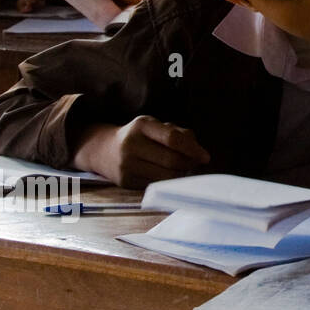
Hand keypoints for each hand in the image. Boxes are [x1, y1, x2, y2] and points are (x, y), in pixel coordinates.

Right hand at [72, 116, 210, 188]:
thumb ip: (181, 134)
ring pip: (166, 176)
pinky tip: (168, 175)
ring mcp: (126, 165)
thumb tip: (200, 153)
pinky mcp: (125, 181)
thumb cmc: (140, 136)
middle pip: (172, 160)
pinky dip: (168, 182)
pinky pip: (156, 185)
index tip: (205, 157)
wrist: (104, 150)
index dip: (193, 149)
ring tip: (183, 169)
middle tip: (194, 164)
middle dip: (189, 164)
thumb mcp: (157, 126)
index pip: (173, 139)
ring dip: (181, 175)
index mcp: (142, 125)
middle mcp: (131, 144)